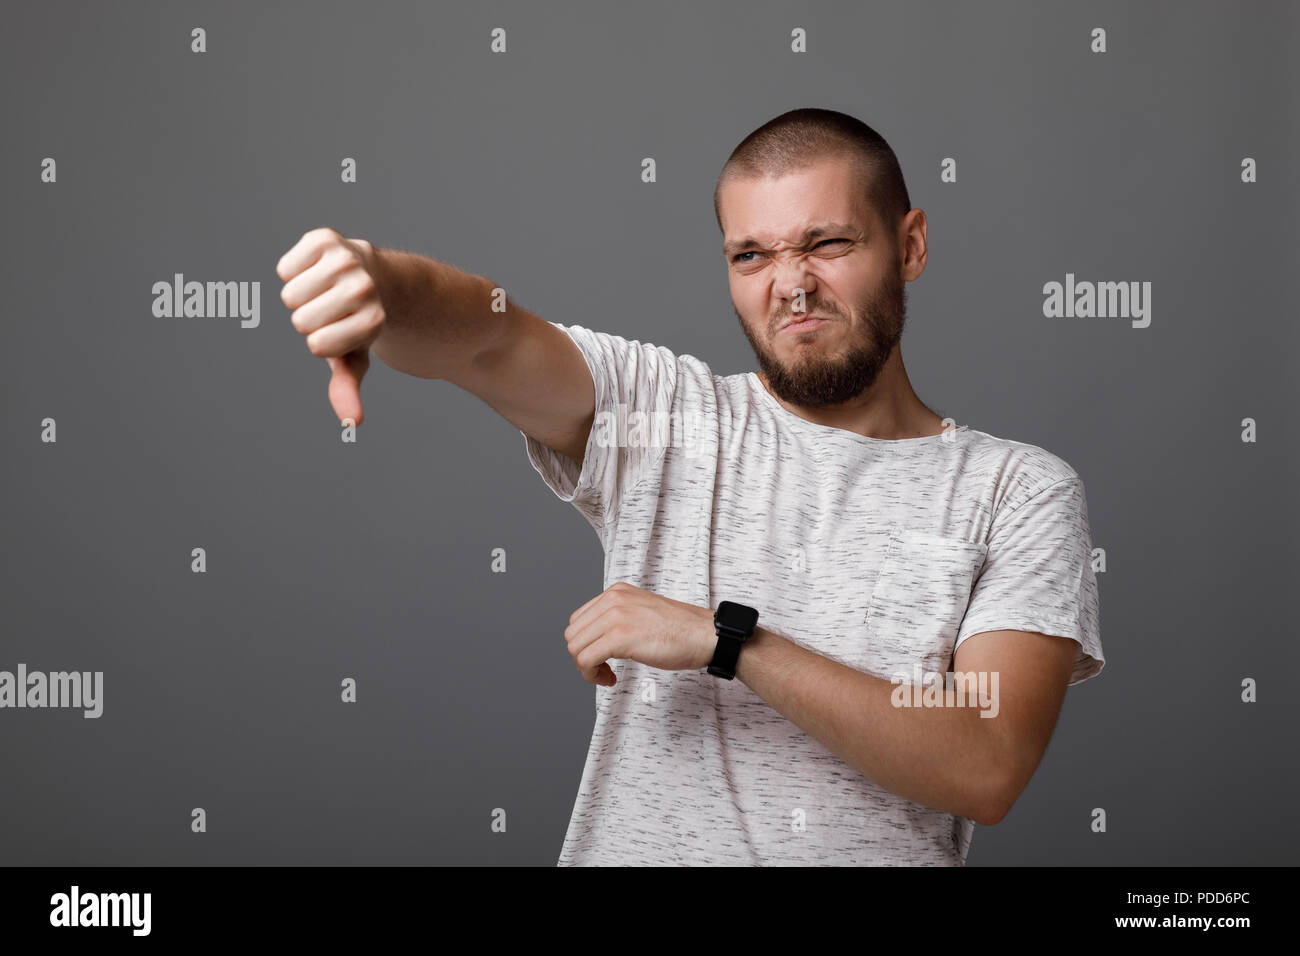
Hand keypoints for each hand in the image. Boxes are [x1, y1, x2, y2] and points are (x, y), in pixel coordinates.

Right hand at [277, 227, 384, 425]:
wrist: (375, 275)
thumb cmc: (358, 322)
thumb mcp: (354, 356)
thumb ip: (348, 387)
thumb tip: (352, 422)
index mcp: (374, 319)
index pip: (318, 345)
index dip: (322, 343)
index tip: (343, 330)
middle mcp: (363, 288)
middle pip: (302, 320)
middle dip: (310, 319)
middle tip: (334, 309)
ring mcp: (346, 260)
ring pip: (291, 295)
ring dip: (301, 296)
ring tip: (326, 290)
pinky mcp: (325, 238)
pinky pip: (285, 268)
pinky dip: (294, 271)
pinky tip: (317, 270)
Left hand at [564, 582, 715, 685]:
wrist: (705, 635)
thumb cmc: (680, 630)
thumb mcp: (642, 612)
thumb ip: (618, 618)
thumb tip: (597, 640)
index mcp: (616, 592)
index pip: (579, 620)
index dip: (585, 643)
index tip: (601, 657)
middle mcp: (612, 599)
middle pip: (573, 635)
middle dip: (583, 657)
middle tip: (604, 669)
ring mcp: (615, 616)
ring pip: (575, 648)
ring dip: (586, 668)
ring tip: (607, 674)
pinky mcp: (620, 637)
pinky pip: (586, 660)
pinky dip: (592, 675)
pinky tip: (611, 678)